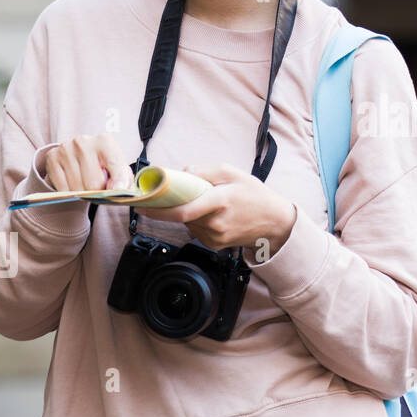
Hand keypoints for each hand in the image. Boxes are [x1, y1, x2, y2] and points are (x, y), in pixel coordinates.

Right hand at [42, 133, 134, 192]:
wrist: (78, 152)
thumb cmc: (102, 163)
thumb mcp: (118, 167)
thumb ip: (123, 179)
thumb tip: (116, 189)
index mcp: (104, 141)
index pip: (115, 164)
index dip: (118, 181)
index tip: (117, 190)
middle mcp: (83, 142)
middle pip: (93, 184)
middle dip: (97, 191)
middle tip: (97, 186)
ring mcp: (65, 149)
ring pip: (77, 189)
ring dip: (82, 193)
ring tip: (84, 183)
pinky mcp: (52, 158)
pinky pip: (62, 189)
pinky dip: (69, 192)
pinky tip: (72, 183)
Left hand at [145, 162, 296, 257]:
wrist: (274, 222)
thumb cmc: (254, 195)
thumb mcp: (232, 173)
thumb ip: (203, 171)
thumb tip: (181, 173)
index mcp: (219, 201)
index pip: (183, 210)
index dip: (158, 209)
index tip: (141, 204)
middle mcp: (215, 223)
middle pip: (180, 215)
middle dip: (170, 205)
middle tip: (164, 196)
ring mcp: (214, 237)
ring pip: (187, 222)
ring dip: (186, 211)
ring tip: (203, 202)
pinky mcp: (214, 245)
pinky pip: (195, 230)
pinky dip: (195, 220)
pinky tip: (210, 214)